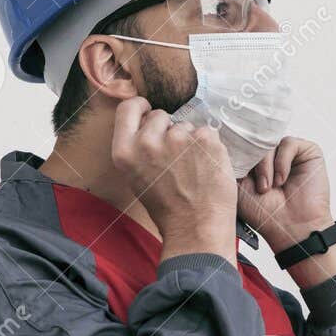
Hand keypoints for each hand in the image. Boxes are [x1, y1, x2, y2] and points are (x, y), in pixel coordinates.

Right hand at [111, 98, 236, 260]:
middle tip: (178, 160)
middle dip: (170, 130)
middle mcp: (148, 142)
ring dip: (192, 141)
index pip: (128, 108)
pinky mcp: (204, 139)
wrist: (196, 229)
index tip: (149, 111)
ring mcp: (177, 138)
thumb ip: (138, 148)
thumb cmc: (168, 209)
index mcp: (125, 151)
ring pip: (187, 126)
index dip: (141, 107)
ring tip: (193, 170)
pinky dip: (211, 147)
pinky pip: (208, 132)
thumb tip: (148, 122)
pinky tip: (207, 168)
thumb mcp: (137, 178)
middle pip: (161, 116)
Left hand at [237, 137, 335, 289]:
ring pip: (270, 142)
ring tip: (268, 188)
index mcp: (253, 161)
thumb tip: (221, 140)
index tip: (229, 160)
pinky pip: (288, 143)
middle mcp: (270, 155)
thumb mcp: (236, 184)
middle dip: (251, 160)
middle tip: (254, 184)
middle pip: (254, 140)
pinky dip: (282, 162)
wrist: (290, 228)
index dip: (236, 148)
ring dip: (265, 166)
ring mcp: (288, 153)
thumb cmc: (264, 213)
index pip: (242, 142)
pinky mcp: (307, 152)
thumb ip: (231, 161)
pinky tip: (282, 181)